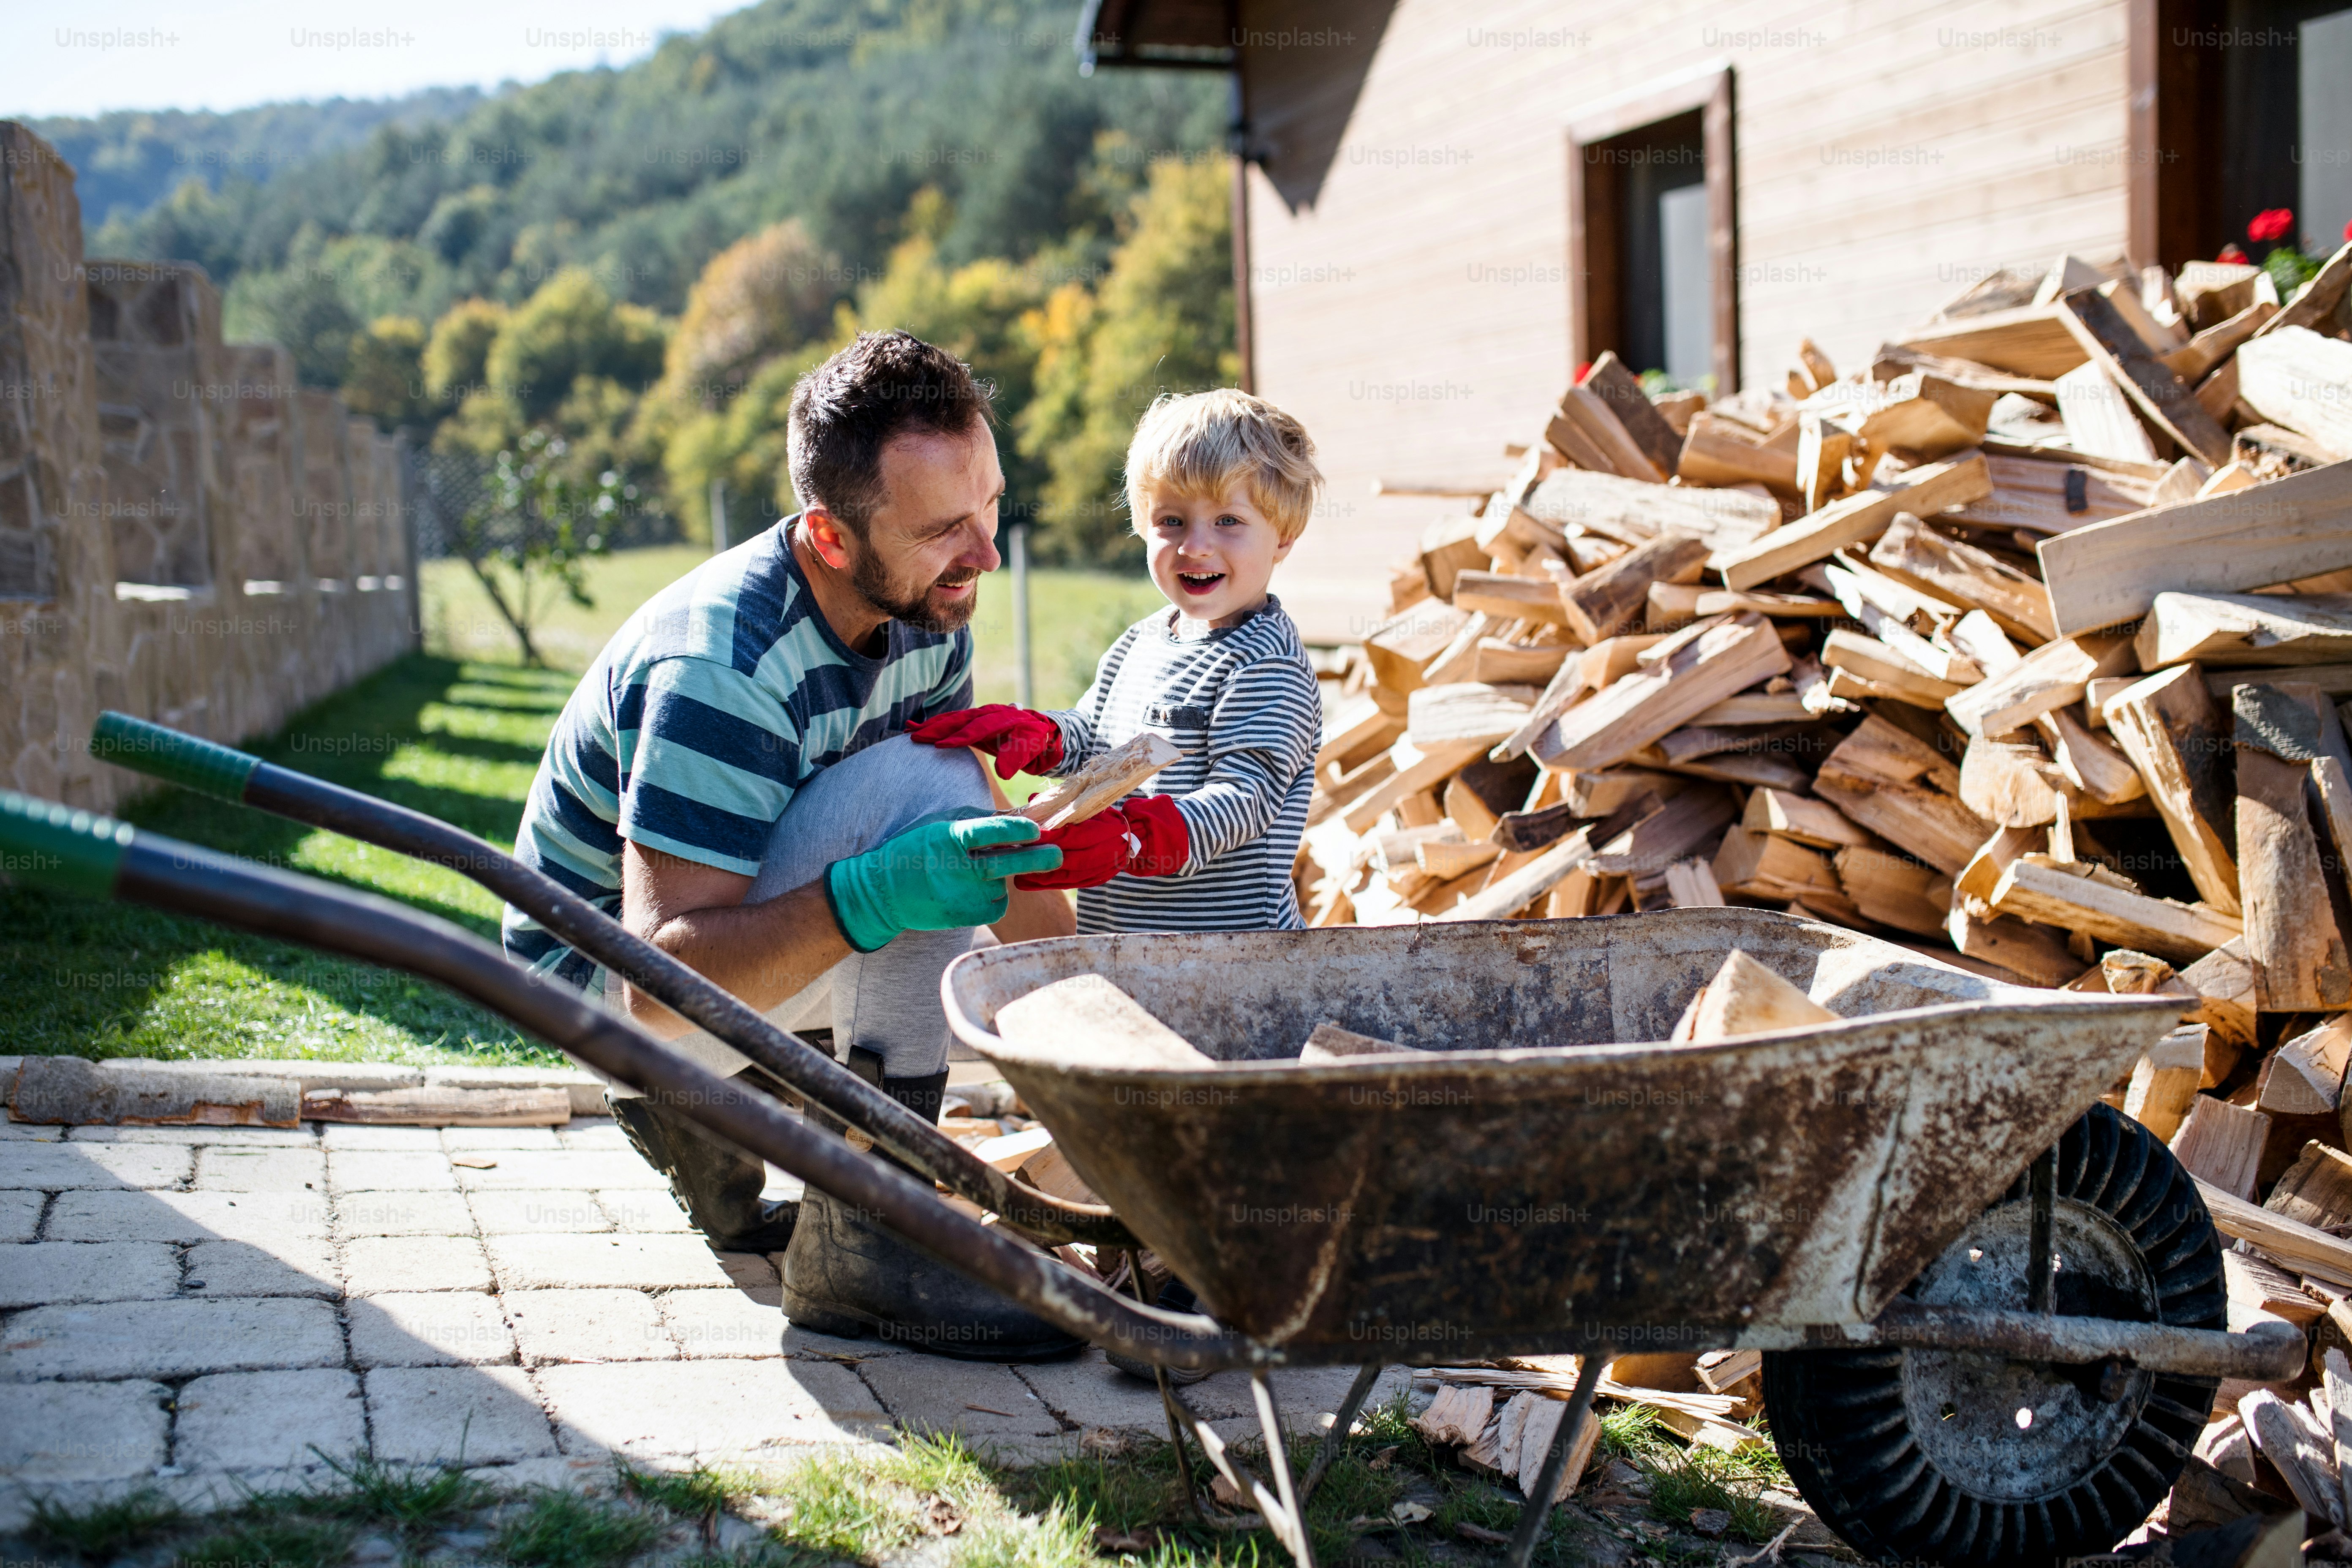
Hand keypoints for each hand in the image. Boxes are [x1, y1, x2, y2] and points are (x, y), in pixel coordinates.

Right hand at [824, 810, 1061, 952]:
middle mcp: (956, 868)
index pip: (992, 831)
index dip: (1019, 829)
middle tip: (1057, 855)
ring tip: (974, 873)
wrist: (884, 892)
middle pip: (1007, 862)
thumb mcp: (943, 824)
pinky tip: (974, 890)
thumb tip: (1022, 818)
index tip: (1037, 829)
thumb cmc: (918, 849)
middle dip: (1037, 858)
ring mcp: (960, 896)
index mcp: (949, 837)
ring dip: (1000, 877)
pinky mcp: (963, 917)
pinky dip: (994, 898)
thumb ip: (981, 821)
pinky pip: (996, 906)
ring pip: (1002, 884)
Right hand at [906, 704, 1062, 778]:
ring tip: (910, 733)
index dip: (959, 737)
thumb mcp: (1033, 750)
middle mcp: (989, 713)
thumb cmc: (1037, 743)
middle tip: (916, 737)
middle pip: (960, 720)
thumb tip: (1003, 772)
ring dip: (932, 725)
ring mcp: (980, 715)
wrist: (1042, 729)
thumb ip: (1017, 757)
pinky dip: (934, 724)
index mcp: (1004, 718)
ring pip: (953, 719)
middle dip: (937, 728)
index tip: (940, 746)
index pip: (979, 728)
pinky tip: (915, 728)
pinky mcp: (973, 721)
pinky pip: (952, 722)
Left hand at [1015, 795, 1189, 890]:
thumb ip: (1062, 805)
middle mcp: (1106, 851)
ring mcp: (1103, 869)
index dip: (1049, 837)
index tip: (1027, 835)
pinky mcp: (1096, 880)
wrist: (1136, 839)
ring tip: (1018, 870)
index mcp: (1106, 829)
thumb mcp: (1090, 807)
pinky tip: (1029, 881)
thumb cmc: (1107, 817)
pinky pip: (1070, 884)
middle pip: (1068, 857)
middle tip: (1016, 854)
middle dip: (1040, 857)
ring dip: (1040, 874)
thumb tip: (1033, 802)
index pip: (1073, 835)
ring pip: (1067, 875)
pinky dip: (1049, 883)